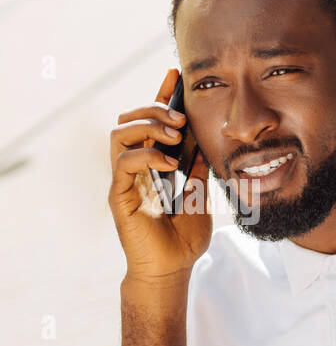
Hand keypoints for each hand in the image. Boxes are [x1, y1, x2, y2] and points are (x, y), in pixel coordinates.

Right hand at [108, 67, 212, 284]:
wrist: (174, 269)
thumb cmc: (185, 239)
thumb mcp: (200, 197)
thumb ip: (198, 170)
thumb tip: (205, 142)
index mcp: (153, 165)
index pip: (152, 123)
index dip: (160, 97)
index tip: (175, 75)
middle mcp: (134, 169)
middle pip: (128, 120)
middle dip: (153, 109)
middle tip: (180, 117)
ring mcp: (124, 181)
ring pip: (119, 134)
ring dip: (148, 127)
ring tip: (175, 137)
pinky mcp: (119, 195)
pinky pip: (123, 163)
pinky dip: (147, 155)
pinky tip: (169, 163)